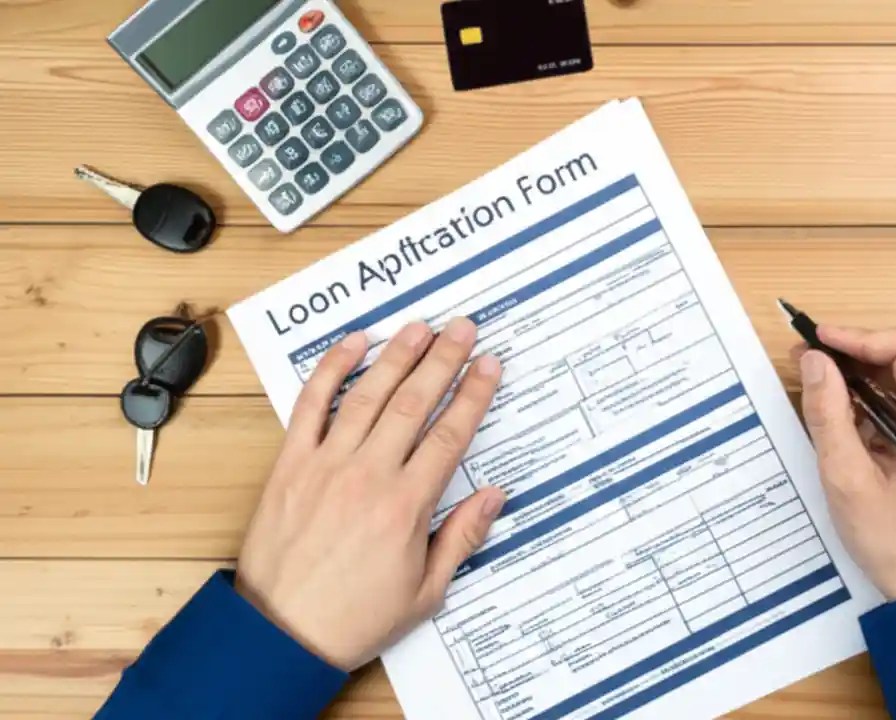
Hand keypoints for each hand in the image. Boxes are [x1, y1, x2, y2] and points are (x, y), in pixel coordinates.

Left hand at [235, 318, 505, 670]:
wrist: (280, 634)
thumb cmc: (353, 619)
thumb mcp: (425, 592)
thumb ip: (461, 538)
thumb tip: (493, 497)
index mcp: (407, 507)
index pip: (450, 436)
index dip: (473, 395)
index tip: (488, 365)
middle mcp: (368, 476)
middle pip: (414, 403)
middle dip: (443, 360)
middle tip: (463, 328)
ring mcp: (326, 465)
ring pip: (368, 396)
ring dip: (397, 356)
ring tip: (420, 328)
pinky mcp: (291, 465)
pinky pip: (312, 406)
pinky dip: (331, 371)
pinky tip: (352, 346)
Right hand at [797, 327, 895, 600]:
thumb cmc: (892, 542)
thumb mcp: (847, 479)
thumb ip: (829, 415)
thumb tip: (815, 361)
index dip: (862, 336)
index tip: (820, 340)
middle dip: (854, 352)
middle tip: (808, 359)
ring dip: (860, 375)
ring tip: (817, 383)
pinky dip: (871, 399)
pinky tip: (841, 414)